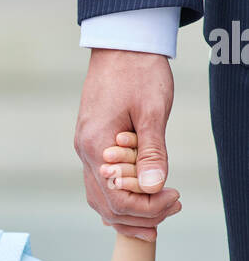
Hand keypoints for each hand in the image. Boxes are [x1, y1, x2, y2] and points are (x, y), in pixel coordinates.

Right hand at [75, 48, 180, 240]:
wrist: (121, 45)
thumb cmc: (139, 73)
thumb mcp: (153, 111)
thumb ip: (152, 152)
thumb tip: (155, 188)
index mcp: (96, 146)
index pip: (118, 198)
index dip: (149, 208)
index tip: (175, 198)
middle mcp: (84, 152)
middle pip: (106, 205)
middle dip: (141, 215)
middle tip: (174, 206)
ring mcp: (84, 149)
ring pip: (99, 198)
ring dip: (128, 212)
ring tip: (160, 212)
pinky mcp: (90, 142)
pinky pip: (99, 183)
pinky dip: (118, 197)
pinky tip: (138, 198)